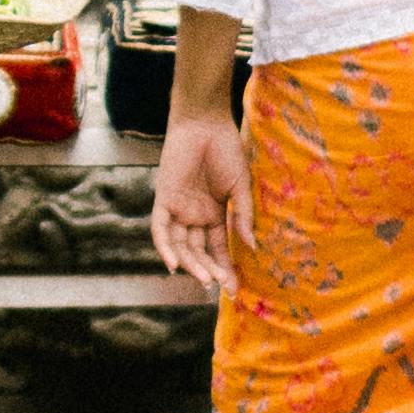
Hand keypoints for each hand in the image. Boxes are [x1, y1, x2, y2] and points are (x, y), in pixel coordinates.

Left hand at [148, 105, 252, 293]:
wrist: (206, 122)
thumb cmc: (226, 149)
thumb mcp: (240, 187)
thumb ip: (243, 216)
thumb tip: (252, 246)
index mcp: (214, 214)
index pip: (218, 250)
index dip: (226, 269)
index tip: (234, 290)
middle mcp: (195, 216)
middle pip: (198, 252)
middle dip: (208, 270)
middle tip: (219, 286)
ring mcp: (179, 208)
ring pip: (181, 245)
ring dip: (191, 264)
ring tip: (204, 280)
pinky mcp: (164, 198)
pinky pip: (160, 228)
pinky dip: (165, 247)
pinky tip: (173, 265)